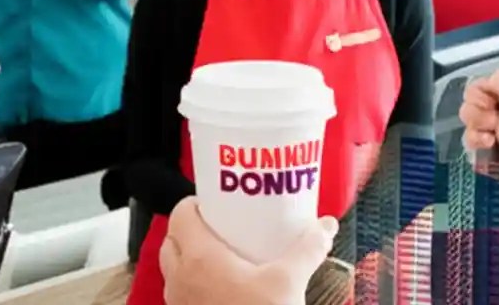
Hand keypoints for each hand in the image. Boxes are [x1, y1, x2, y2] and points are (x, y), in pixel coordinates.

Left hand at [160, 196, 336, 304]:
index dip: (195, 204)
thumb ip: (308, 249)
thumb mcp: (289, 282)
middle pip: (173, 240)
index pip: (180, 214)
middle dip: (191, 229)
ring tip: (221, 256)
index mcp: (199, 257)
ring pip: (173, 268)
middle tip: (220, 227)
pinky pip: (180, 292)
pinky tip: (222, 288)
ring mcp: (178, 302)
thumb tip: (326, 226)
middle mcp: (180, 278)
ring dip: (189, 257)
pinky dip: (192, 283)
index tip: (216, 204)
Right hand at [459, 68, 498, 172]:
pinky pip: (470, 141)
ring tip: (492, 135)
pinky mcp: (491, 150)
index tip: (490, 102)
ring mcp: (495, 131)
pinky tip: (489, 143)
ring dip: (476, 127)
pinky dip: (475, 141)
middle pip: (468, 104)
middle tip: (495, 120)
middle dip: (477, 112)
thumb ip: (498, 77)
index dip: (477, 94)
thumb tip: (485, 87)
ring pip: (468, 123)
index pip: (476, 87)